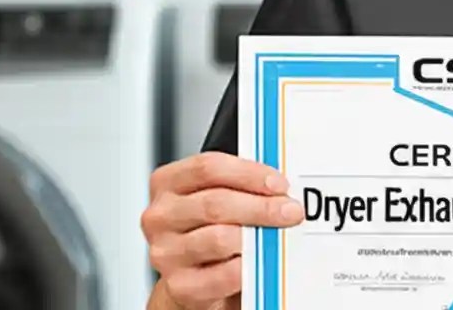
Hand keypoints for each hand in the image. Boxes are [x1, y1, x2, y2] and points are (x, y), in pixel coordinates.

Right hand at [141, 152, 303, 309]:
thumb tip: (279, 185)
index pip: (208, 167)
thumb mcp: (217, 196)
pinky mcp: (180, 285)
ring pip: (220, 238)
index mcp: (167, 183)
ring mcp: (166, 252)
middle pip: (216, 203)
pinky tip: (260, 260)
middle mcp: (161, 216)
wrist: (192, 276)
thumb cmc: (209, 228)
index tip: (279, 183)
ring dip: (258, 236)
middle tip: (291, 210)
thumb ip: (240, 184)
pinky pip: (224, 273)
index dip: (249, 173)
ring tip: (278, 235)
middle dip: (262, 206)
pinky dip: (248, 265)